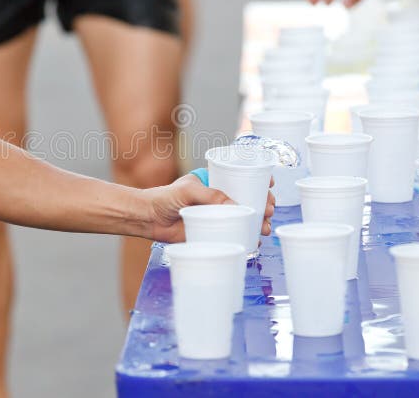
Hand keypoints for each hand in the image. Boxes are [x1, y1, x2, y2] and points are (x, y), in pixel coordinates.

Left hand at [142, 174, 275, 242]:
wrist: (149, 219)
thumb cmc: (165, 198)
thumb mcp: (189, 190)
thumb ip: (211, 196)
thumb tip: (236, 207)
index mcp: (214, 182)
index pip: (240, 178)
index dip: (258, 180)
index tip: (269, 184)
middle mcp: (218, 198)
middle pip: (248, 199)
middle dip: (263, 203)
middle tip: (269, 210)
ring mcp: (216, 215)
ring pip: (244, 217)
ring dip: (259, 222)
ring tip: (265, 227)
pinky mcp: (212, 231)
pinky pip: (233, 233)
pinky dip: (246, 237)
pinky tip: (255, 241)